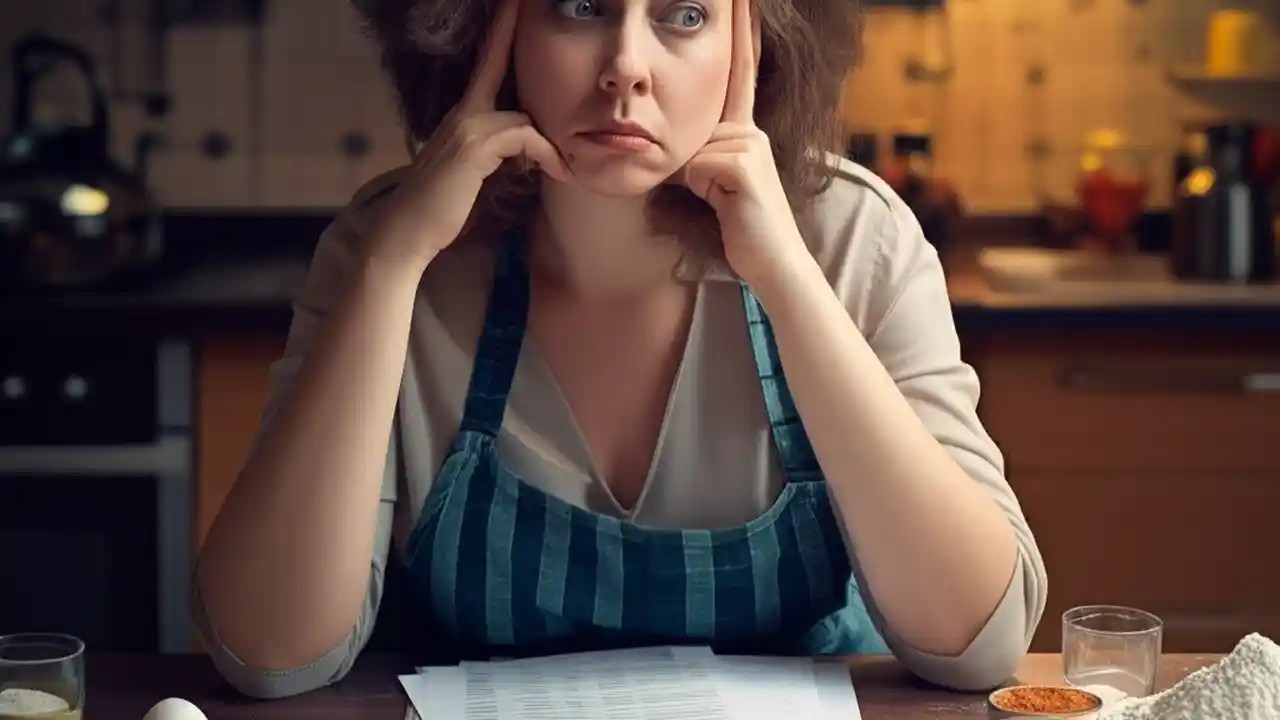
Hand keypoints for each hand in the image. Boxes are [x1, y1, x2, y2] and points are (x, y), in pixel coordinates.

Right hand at [365, 0, 570, 271]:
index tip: (511, 4)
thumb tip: (531, 153)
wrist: (406, 234)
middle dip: (508, 31)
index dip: (499, 35)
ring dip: (548, 143)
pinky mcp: (473, 147)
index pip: (485, 66)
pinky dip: (546, 155)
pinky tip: (557, 174)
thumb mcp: (475, 176)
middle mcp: (460, 114)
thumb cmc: (441, 212)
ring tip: (565, 169)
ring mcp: (464, 127)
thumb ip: (498, 155)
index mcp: (460, 118)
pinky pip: (524, 137)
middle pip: (496, 65)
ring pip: (522, 115)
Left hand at [677, 0, 806, 287]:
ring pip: (693, 151)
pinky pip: (698, 167)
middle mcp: (751, 131)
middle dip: (695, 166)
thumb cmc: (741, 226)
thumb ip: (702, 154)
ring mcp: (750, 145)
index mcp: (747, 131)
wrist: (773, 260)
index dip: (743, 30)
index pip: (741, 71)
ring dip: (697, 185)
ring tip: (727, 205)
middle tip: (727, 196)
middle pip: (695, 127)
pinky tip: (728, 206)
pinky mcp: (744, 164)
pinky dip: (703, 192)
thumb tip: (682, 147)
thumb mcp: (717, 183)